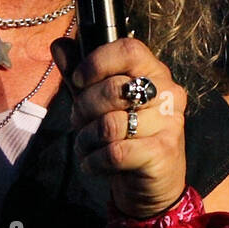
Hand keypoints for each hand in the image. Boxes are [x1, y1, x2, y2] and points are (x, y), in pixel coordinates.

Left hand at [50, 36, 187, 218]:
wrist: (150, 182)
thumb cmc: (123, 135)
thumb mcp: (98, 102)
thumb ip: (80, 75)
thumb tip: (59, 45)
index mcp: (155, 72)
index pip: (129, 49)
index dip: (97, 62)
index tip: (79, 80)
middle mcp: (168, 93)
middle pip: (113, 89)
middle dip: (83, 109)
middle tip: (80, 123)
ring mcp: (169, 123)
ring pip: (110, 125)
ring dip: (87, 139)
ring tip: (88, 146)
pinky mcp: (162, 153)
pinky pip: (115, 152)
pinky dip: (95, 161)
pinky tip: (95, 164)